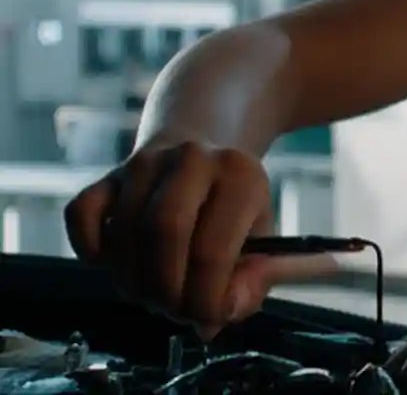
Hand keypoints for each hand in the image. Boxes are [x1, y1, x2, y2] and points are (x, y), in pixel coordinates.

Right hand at [63, 142, 335, 338]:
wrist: (207, 149)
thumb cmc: (235, 208)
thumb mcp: (264, 240)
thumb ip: (255, 280)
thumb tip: (224, 311)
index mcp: (240, 175)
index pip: (213, 250)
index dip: (204, 299)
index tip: (206, 320)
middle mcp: (192, 159)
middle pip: (164, 235)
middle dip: (166, 290)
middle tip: (176, 310)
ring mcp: (145, 163)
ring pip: (123, 233)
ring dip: (134, 281)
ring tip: (156, 293)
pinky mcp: (107, 174)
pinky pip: (81, 216)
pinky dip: (92, 250)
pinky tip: (119, 262)